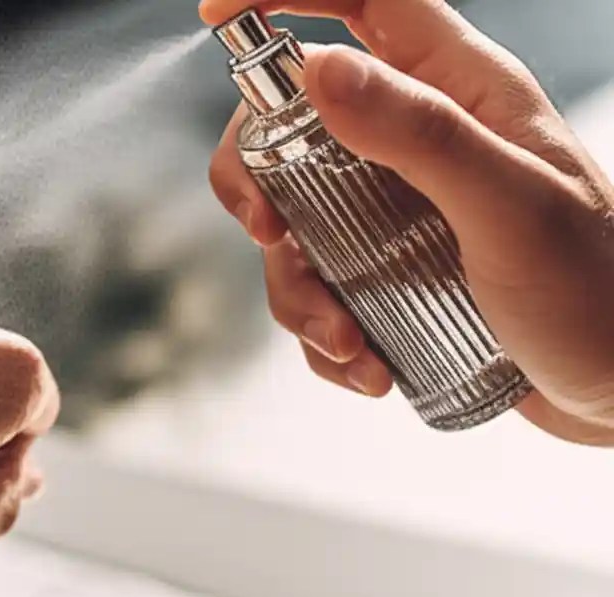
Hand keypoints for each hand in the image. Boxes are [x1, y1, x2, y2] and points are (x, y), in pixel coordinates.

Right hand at [203, 0, 613, 444]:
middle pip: (296, 120)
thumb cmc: (599, 299)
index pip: (367, 6)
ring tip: (344, 339)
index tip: (215, 15)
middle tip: (265, 229)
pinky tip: (367, 365)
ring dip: (297, 287)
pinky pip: (319, 284)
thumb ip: (421, 135)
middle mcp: (423, 142)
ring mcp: (401, 209)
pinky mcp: (392, 272)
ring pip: (296, 218)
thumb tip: (320, 69)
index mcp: (464, 93)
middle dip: (257, 179)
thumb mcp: (510, 211)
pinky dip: (321, 331)